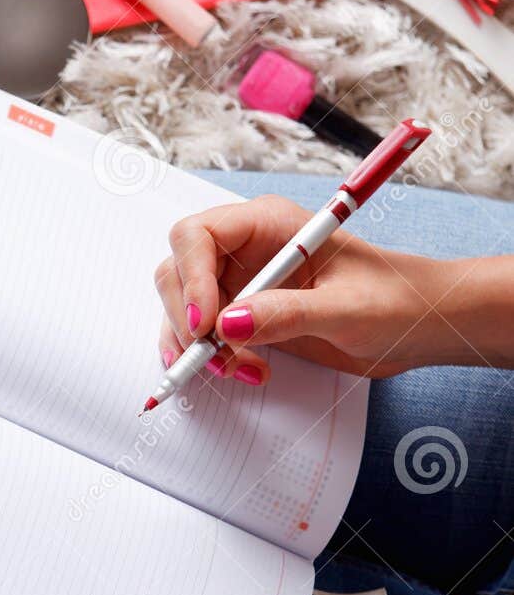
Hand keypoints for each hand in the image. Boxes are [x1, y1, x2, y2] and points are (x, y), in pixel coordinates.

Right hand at [154, 195, 459, 386]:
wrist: (416, 326)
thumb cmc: (394, 301)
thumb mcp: (345, 308)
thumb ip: (286, 314)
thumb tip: (227, 325)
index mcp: (268, 224)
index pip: (198, 236)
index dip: (189, 277)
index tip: (205, 323)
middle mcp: (247, 248)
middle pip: (179, 271)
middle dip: (187, 317)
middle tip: (212, 356)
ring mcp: (243, 281)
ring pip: (185, 306)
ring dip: (197, 345)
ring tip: (238, 370)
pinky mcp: (245, 315)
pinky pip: (204, 334)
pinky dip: (211, 358)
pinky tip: (244, 371)